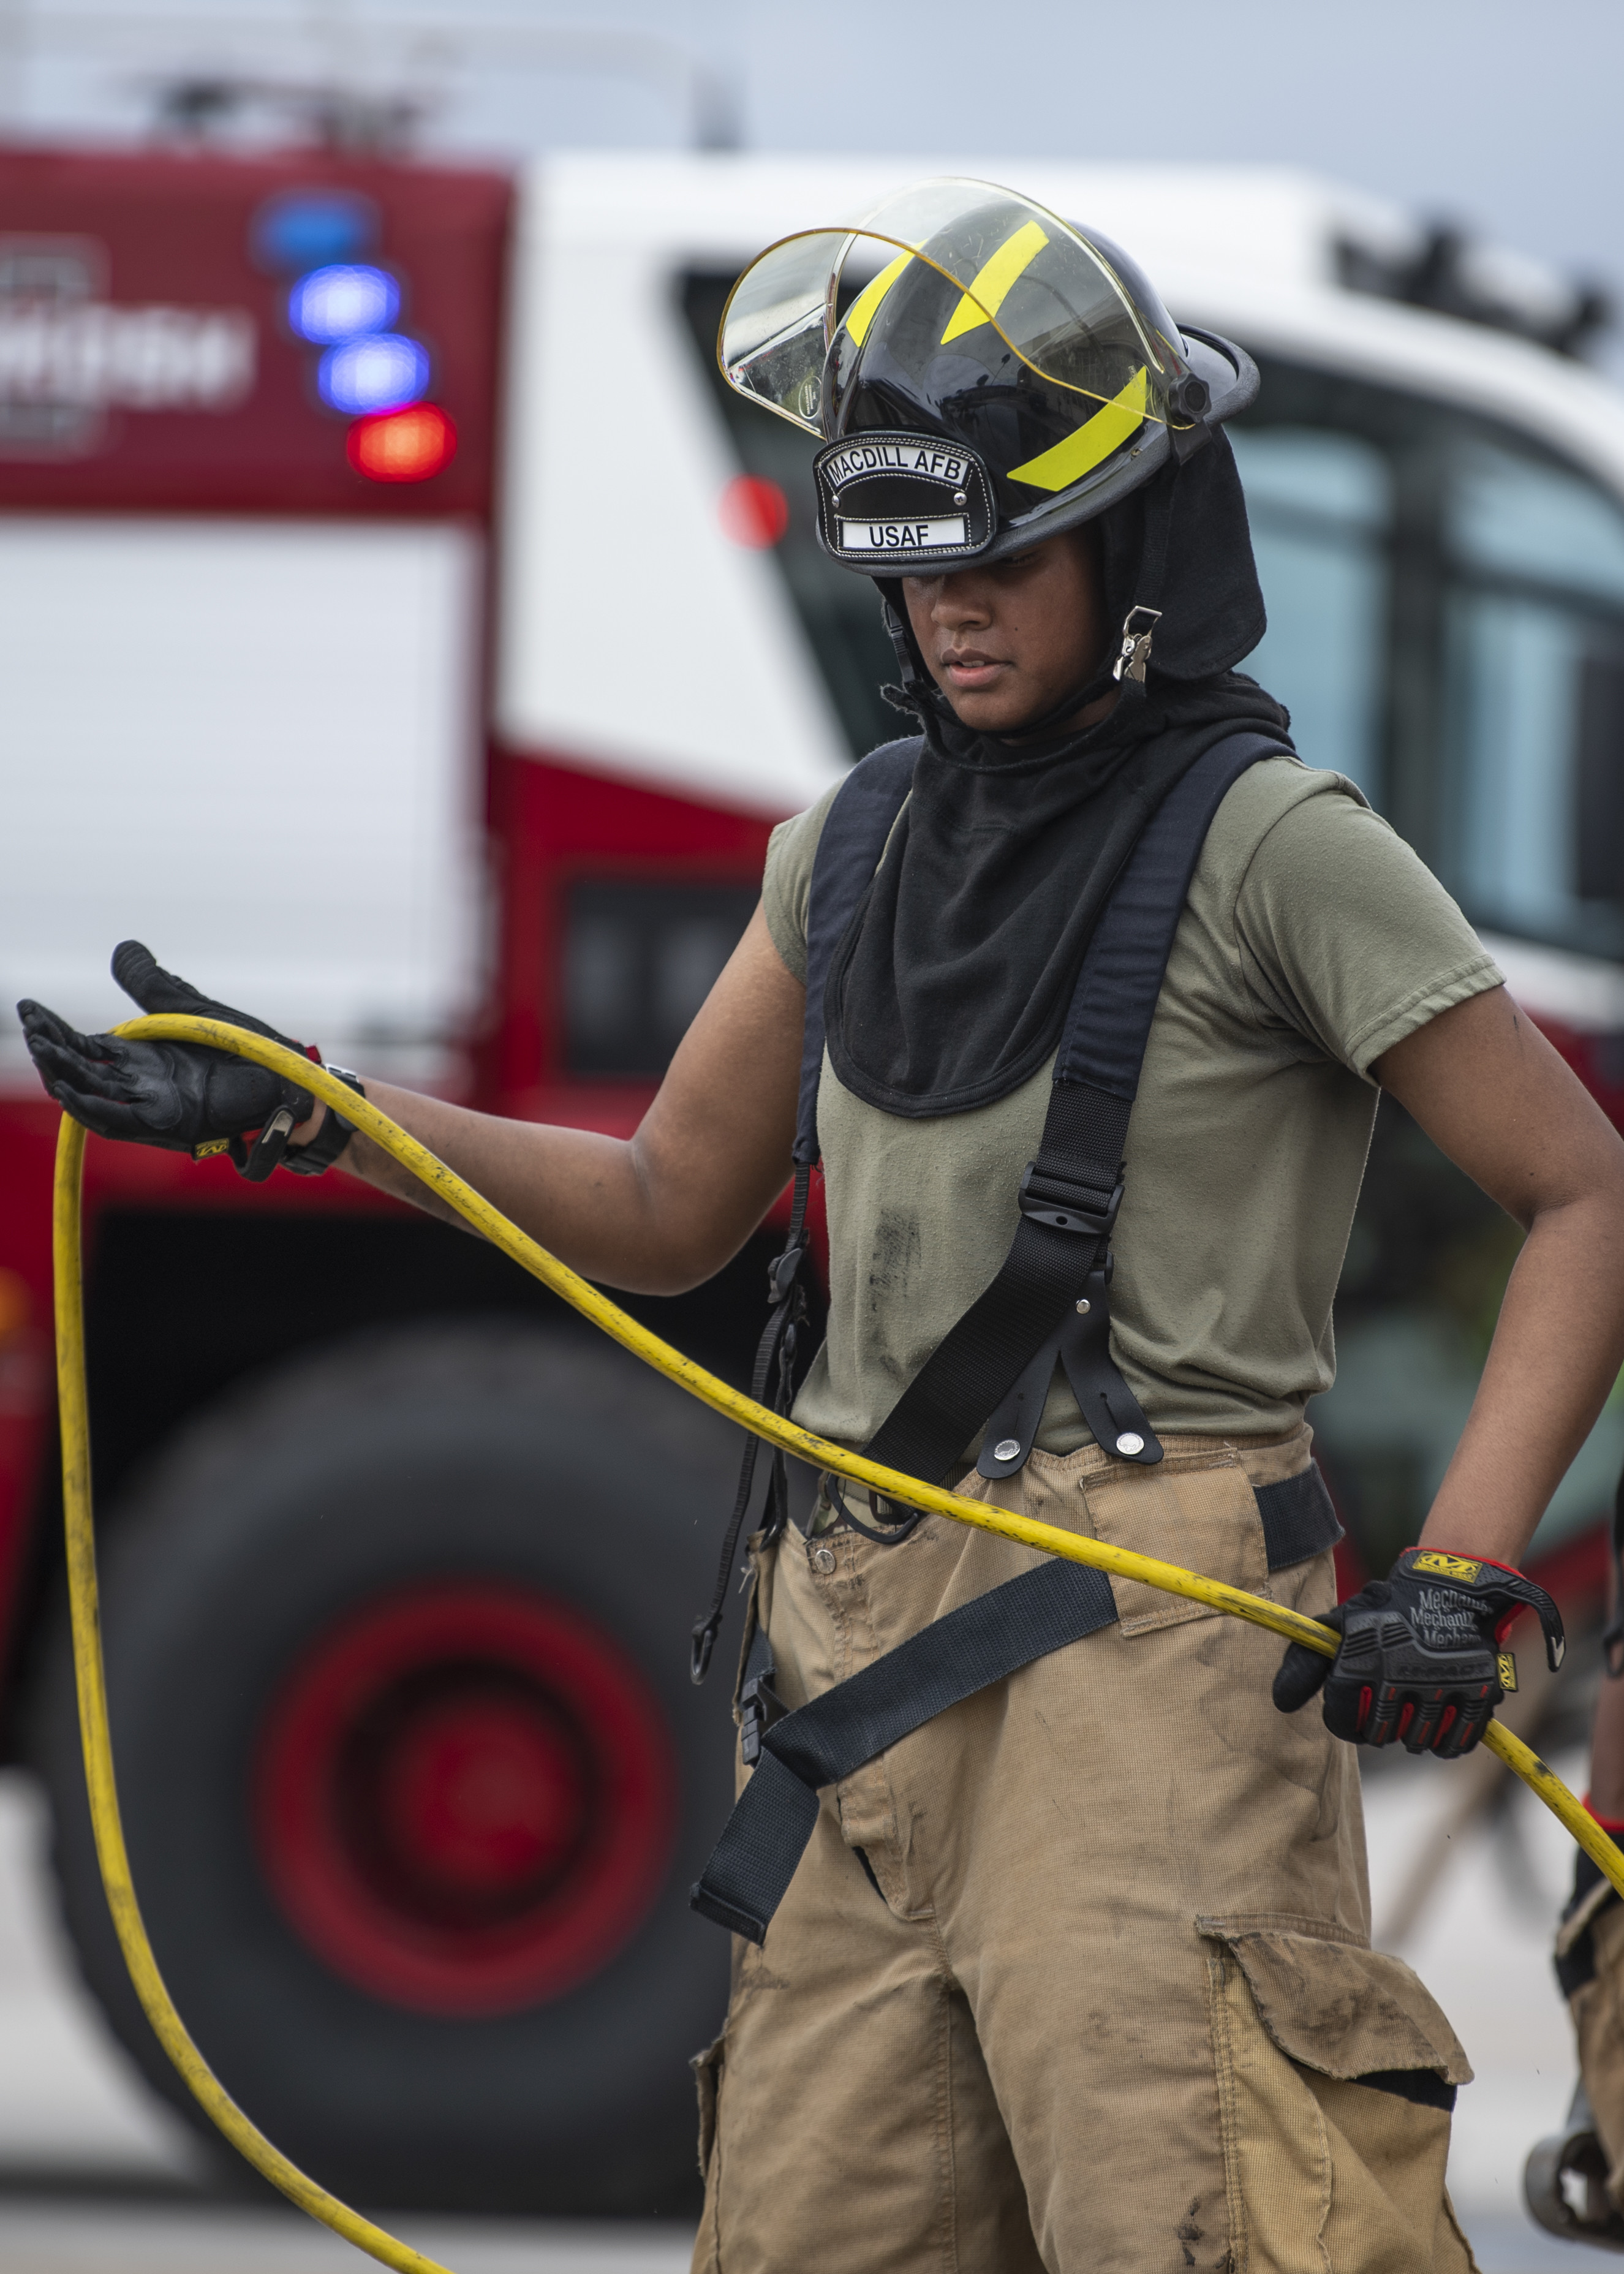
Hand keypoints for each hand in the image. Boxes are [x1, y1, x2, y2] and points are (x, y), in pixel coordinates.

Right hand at [17, 941, 313, 1172]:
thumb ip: (154, 985)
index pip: (83, 1046)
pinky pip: (123, 1125)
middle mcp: (141, 1086)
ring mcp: (155, 1109)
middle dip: (52, 1053)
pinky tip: (71, 1093)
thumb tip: (123, 948)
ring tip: (43, 1053)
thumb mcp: (191, 1011)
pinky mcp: (173, 1128)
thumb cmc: (248, 1052)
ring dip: (65, 1080)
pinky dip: (94, 1111)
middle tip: (31, 1030)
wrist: (295, 1082)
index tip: (28, 1009)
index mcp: (141, 1059)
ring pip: (93, 1101)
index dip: (54, 1030)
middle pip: (81, 1073)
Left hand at [1272, 1545, 1564, 1756]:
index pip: (1344, 1722)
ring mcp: (1442, 1683)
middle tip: (1390, 1708)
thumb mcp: (1340, 1624)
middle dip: (1382, 1727)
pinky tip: (1442, 1721)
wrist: (1448, 1587)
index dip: (1347, 1722)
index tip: (1357, 1711)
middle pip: (1382, 1736)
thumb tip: (1281, 1704)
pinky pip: (1456, 1741)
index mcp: (1362, 1660)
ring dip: (1415, 1734)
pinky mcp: (1478, 1690)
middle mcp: (1400, 1674)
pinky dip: (1448, 1740)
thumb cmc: (1386, 1611)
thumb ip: (1306, 1663)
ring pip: (1419, 1742)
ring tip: (1416, 1708)